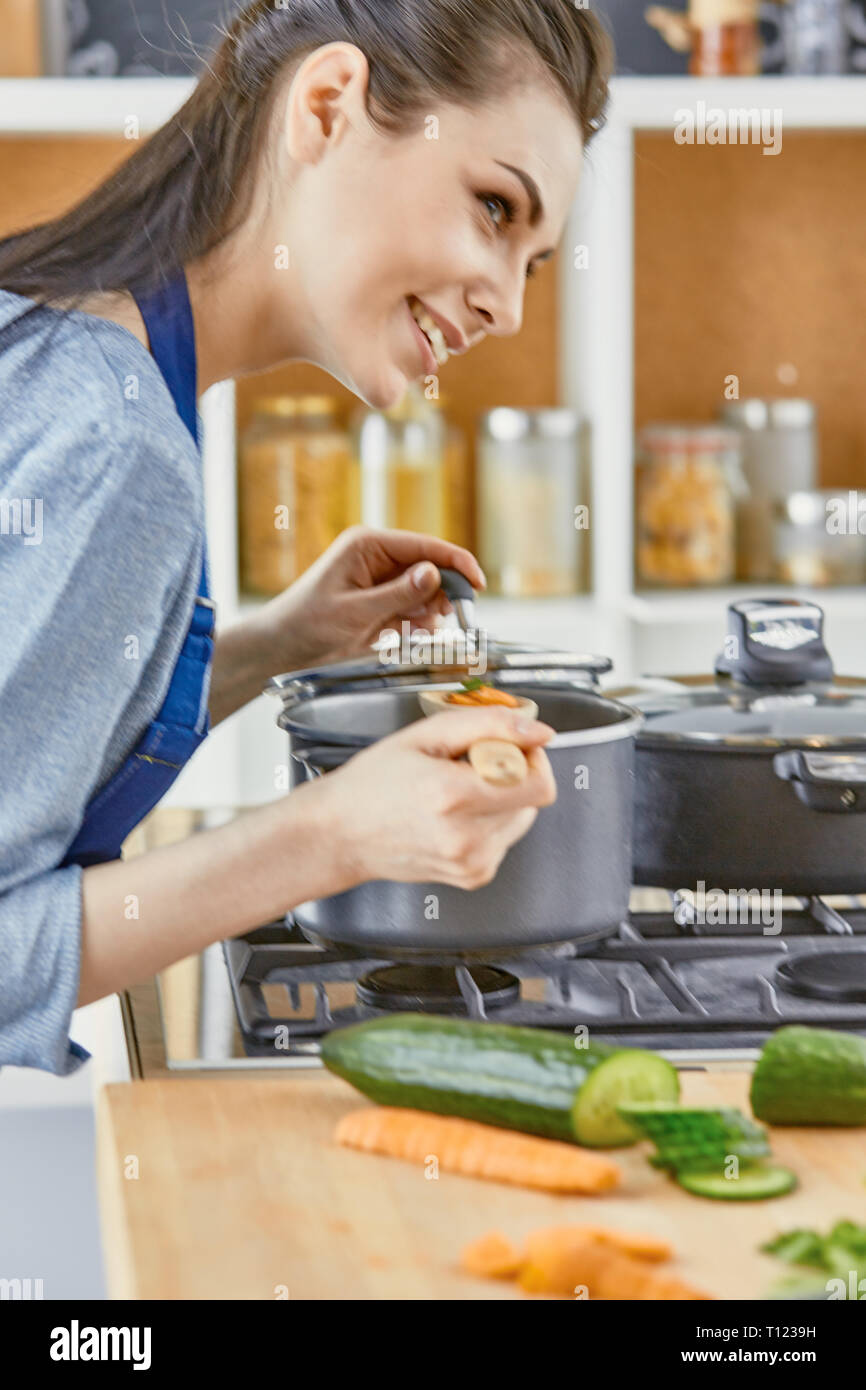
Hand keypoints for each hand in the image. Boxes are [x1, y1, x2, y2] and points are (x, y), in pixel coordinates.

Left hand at [257, 525, 486, 672]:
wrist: (281, 650)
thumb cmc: (306, 623)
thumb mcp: (353, 611)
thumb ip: (397, 594)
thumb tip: (435, 574)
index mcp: (368, 546)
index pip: (423, 546)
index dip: (455, 562)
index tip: (477, 583)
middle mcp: (378, 559)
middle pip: (431, 568)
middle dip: (446, 592)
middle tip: (456, 616)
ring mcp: (382, 582)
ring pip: (427, 591)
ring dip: (432, 611)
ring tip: (419, 631)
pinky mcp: (383, 604)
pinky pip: (415, 610)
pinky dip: (421, 624)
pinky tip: (412, 636)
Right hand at [310, 707, 556, 890]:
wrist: (342, 834)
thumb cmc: (373, 784)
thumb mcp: (426, 735)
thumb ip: (489, 725)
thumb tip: (539, 732)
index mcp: (453, 796)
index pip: (538, 782)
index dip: (529, 757)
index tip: (505, 748)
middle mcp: (467, 837)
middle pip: (533, 800)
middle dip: (513, 775)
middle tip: (471, 767)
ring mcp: (472, 863)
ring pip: (523, 819)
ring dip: (503, 799)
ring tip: (458, 792)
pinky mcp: (474, 875)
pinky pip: (505, 838)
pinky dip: (490, 822)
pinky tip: (455, 816)